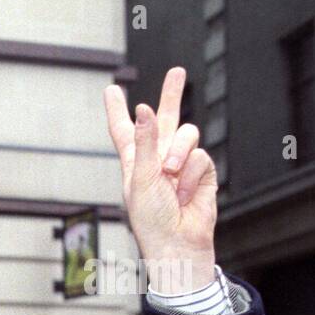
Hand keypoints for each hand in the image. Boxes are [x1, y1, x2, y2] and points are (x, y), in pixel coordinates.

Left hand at [104, 67, 215, 292]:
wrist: (177, 242)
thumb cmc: (151, 218)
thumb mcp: (141, 178)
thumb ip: (145, 142)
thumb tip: (144, 107)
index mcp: (134, 161)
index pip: (124, 130)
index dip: (117, 110)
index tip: (112, 89)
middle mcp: (157, 159)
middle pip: (164, 119)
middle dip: (172, 95)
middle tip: (178, 71)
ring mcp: (181, 164)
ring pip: (187, 135)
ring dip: (179, 153)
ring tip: (172, 175)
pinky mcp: (202, 172)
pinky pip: (201, 156)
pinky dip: (193, 174)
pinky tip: (186, 194)